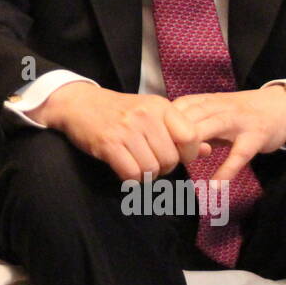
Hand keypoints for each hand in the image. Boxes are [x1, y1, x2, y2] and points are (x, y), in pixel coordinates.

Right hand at [30, 82, 206, 180]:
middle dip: (162, 169)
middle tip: (150, 163)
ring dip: (145, 176)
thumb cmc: (119, 111)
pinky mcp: (109, 143)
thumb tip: (206, 150)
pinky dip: (130, 180)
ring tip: (136, 166)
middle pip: (170, 159)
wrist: (79, 104)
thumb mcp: (151, 113)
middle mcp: (146, 115)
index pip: (190, 137)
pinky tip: (125, 171)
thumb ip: (179, 131)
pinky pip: (131, 174)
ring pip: (151, 169)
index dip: (186, 154)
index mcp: (160, 106)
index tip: (175, 155)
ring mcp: (126, 129)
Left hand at [170, 86, 285, 180]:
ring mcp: (240, 121)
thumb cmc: (240, 113)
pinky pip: (239, 154)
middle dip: (174, 137)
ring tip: (183, 164)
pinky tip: (215, 185)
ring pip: (211, 128)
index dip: (162, 125)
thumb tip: (169, 145)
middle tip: (166, 156)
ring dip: (193, 146)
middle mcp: (221, 107)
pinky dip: (226, 170)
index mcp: (207, 101)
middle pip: (190, 117)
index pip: (176, 108)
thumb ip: (193, 127)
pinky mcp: (257, 137)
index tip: (155, 142)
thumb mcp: (214, 114)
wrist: (281, 107)